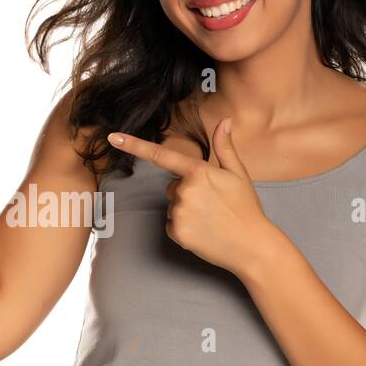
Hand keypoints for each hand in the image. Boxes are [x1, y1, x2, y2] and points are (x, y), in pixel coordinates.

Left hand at [108, 116, 276, 275]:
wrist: (251, 245)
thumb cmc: (246, 208)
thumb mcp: (238, 174)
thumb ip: (225, 147)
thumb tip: (224, 120)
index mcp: (198, 172)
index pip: (161, 155)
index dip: (134, 145)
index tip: (113, 137)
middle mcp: (184, 190)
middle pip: (172, 186)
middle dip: (187, 192)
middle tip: (212, 204)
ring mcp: (178, 212)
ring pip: (172, 205)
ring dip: (186, 210)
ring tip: (210, 219)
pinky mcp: (176, 232)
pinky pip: (171, 224)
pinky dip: (184, 227)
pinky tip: (203, 231)